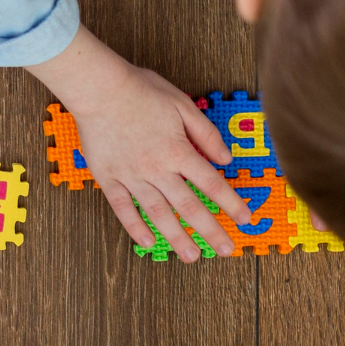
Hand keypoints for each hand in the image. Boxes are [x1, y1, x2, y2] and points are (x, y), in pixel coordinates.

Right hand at [27, 26, 253, 260]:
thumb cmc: (140, 90)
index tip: (245, 220)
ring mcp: (131, 176)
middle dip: (210, 231)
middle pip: (189, 206)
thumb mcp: (182, 104)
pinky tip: (146, 242)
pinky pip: (123, 208)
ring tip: (192, 257)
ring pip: (158, 213)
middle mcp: (157, 169)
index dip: (230, 203)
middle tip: (226, 251)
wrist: (99, 88)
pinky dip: (134, 227)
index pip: (211, 184)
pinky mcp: (108, 177)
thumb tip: (226, 158)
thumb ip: (205, 133)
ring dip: (177, 237)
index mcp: (177, 151)